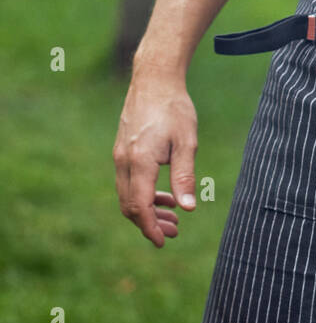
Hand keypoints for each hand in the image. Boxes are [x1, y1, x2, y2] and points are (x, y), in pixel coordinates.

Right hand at [113, 69, 198, 246]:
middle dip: (150, 223)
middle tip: (174, 233)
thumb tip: (188, 208)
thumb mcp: (187, 143)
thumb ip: (185, 177)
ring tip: (173, 217)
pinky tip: (165, 196)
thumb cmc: (175, 109)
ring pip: (127, 195)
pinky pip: (128, 181)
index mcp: (140, 161)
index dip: (150, 228)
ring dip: (148, 210)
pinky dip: (144, 194)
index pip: (140, 206)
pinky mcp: (121, 151)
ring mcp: (119, 156)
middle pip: (130, 205)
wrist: (154, 80)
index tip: (164, 242)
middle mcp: (124, 161)